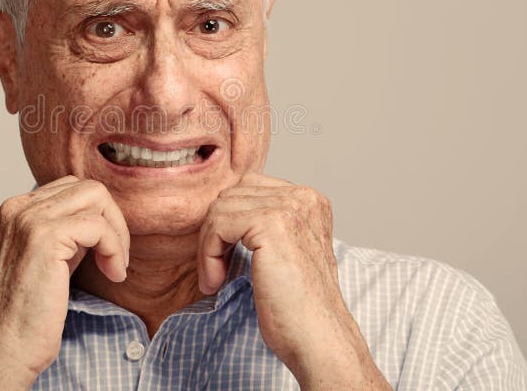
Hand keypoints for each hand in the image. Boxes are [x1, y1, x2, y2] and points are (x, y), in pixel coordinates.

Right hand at [0, 176, 129, 389]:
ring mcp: (28, 219)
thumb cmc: (30, 309)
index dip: (99, 216)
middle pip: (87, 187)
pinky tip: (113, 273)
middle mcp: (16, 208)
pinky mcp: (45, 237)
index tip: (105, 249)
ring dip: (117, 233)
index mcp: (12, 209)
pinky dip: (114, 249)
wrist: (8, 345)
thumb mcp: (48, 255)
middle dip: (113, 220)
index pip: (71, 187)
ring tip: (116, 265)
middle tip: (117, 257)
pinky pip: (99, 227)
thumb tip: (105, 213)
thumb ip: (67, 228)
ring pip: (96, 199)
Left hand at [197, 172, 390, 389]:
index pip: (248, 188)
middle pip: (231, 195)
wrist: (318, 339)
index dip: (228, 222)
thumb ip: (264, 226)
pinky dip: (207, 254)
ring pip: (220, 208)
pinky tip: (216, 281)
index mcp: (309, 201)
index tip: (224, 258)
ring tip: (216, 279)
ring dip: (208, 247)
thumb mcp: (284, 253)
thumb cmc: (298, 307)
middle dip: (215, 233)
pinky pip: (217, 225)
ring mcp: (289, 207)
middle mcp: (303, 197)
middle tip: (215, 270)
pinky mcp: (270, 223)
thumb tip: (218, 214)